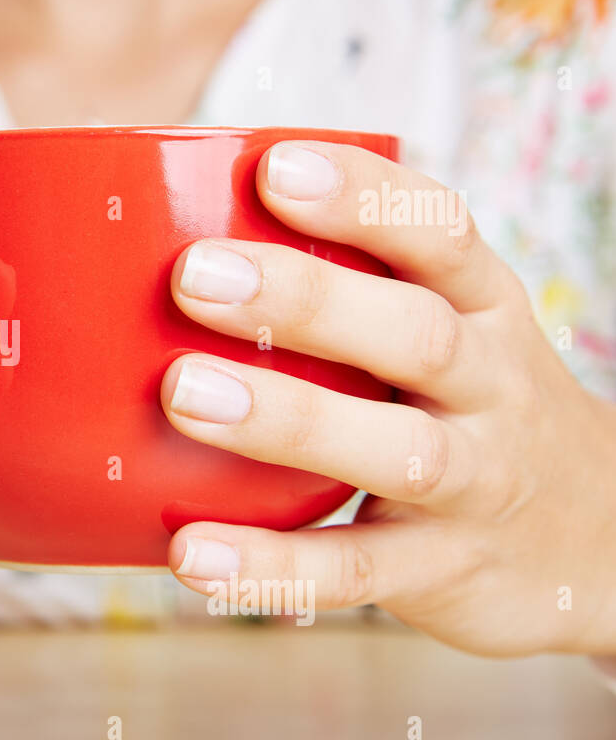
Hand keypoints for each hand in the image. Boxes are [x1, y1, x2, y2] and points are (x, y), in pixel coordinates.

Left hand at [162, 140, 615, 656]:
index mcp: (483, 310)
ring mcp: (474, 483)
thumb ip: (350, 297)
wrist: (597, 540)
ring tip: (184, 394)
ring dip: (287, 418)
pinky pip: (357, 571)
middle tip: (196, 274)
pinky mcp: (443, 570)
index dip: (360, 199)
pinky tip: (193, 554)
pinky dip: (274, 566)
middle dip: (306, 298)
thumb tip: (166, 245)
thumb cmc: (471, 410)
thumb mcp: (448, 335)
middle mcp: (491, 386)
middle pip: (413, 332)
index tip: (274, 167)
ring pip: (393, 448)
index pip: (438, 234)